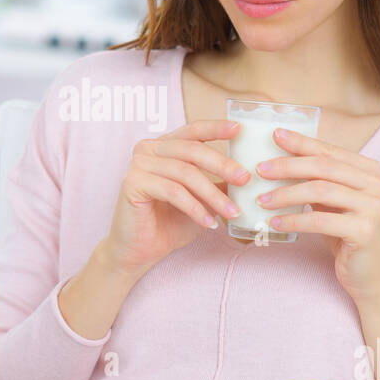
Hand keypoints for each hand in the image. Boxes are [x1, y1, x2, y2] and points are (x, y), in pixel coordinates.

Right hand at [103, 119, 249, 276]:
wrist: (141, 251)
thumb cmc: (170, 223)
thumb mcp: (202, 199)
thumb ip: (218, 183)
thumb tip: (247, 174)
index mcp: (163, 146)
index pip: (192, 132)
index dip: (215, 128)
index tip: (238, 129)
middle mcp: (148, 149)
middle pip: (192, 150)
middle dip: (222, 165)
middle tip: (245, 179)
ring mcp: (138, 164)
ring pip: (185, 173)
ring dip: (213, 195)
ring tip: (232, 212)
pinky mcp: (133, 183)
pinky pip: (173, 192)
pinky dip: (195, 208)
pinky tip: (209, 223)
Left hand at [254, 127, 379, 301]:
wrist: (373, 277)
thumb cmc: (348, 237)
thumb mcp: (334, 204)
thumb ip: (319, 181)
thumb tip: (280, 161)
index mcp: (372, 172)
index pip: (331, 151)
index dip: (302, 143)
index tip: (275, 135)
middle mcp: (378, 185)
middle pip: (325, 167)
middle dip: (288, 166)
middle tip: (260, 170)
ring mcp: (374, 208)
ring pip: (320, 191)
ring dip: (286, 194)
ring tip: (261, 200)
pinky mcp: (365, 231)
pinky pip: (320, 220)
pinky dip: (293, 220)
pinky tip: (274, 223)